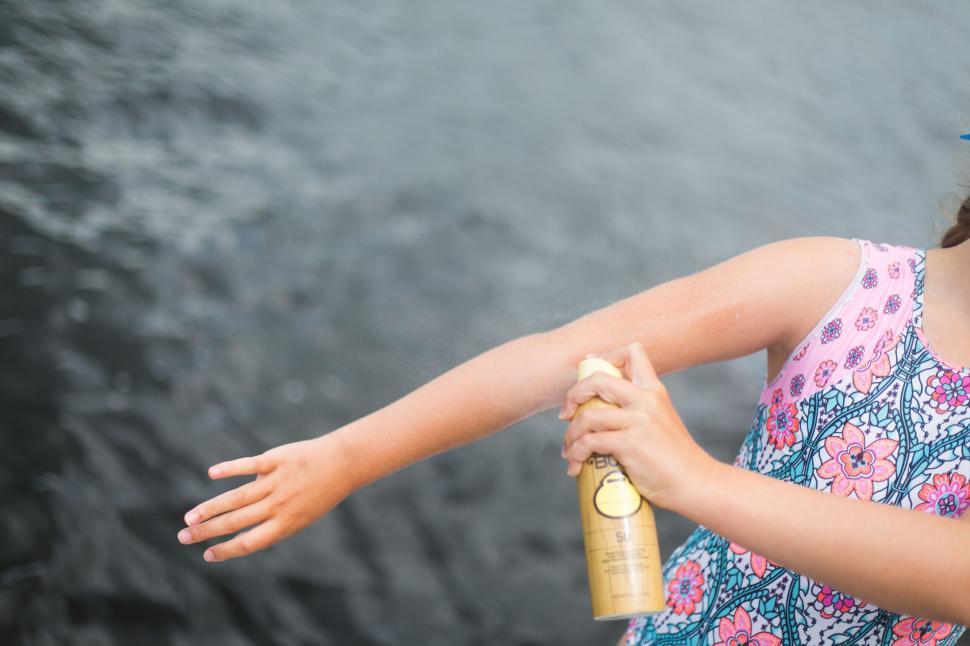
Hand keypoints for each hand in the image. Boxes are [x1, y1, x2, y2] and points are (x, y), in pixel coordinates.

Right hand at [177, 432, 353, 561]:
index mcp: (286, 524)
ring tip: (190, 516)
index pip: (249, 542)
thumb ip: (272, 521)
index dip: (226, 550)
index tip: (205, 554)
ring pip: (237, 497)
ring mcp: (277, 482)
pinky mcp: (276, 460)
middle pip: (236, 521)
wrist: (343, 464)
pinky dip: (229, 469)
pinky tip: (211, 474)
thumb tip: (239, 522)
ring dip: (210, 507)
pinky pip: (249, 465)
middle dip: (207, 531)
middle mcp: (279, 505)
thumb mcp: (301, 516)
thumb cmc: (320, 493)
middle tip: (183, 536)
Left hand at [558, 341, 715, 510]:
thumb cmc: (674, 457)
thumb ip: (639, 407)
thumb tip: (604, 405)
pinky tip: (576, 466)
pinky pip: (589, 442)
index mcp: (654, 390)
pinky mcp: (629, 444)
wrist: (693, 482)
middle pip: (598, 380)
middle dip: (573, 394)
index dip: (604, 357)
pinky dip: (576, 454)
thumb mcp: (661, 419)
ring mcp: (638, 421)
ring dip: (570, 435)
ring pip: (587, 416)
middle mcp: (646, 400)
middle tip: (566, 414)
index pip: (632, 351)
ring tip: (570, 450)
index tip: (587, 375)